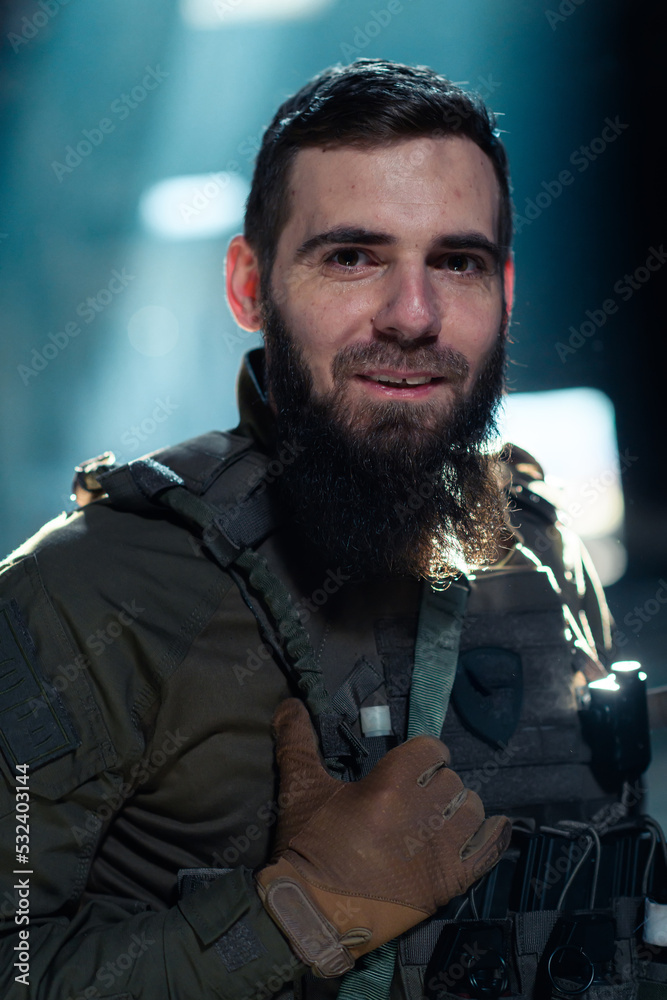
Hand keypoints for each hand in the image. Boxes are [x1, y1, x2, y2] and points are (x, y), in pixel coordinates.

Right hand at [256, 699, 510, 976]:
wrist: (312, 913)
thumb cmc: (307, 849)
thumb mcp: (299, 790)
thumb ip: (297, 741)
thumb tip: (289, 703)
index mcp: (389, 786)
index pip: (431, 750)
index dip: (425, 754)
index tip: (416, 764)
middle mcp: (420, 815)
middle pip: (451, 781)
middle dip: (436, 784)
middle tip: (417, 797)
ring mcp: (438, 852)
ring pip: (472, 810)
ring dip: (459, 810)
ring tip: (440, 818)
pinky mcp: (448, 883)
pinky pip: (488, 851)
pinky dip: (494, 836)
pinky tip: (492, 828)